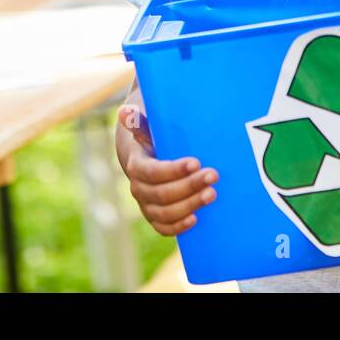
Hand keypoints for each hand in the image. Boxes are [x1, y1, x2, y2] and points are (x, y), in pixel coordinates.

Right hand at [116, 104, 216, 235]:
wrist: (148, 162)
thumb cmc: (153, 143)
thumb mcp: (147, 130)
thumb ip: (138, 122)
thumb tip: (125, 111)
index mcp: (137, 166)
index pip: (153, 172)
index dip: (174, 170)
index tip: (196, 161)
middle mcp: (139, 189)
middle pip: (163, 194)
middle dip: (190, 186)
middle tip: (213, 176)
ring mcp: (147, 206)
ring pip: (166, 213)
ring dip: (190, 205)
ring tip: (212, 194)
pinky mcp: (156, 219)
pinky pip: (164, 228)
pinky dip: (179, 226)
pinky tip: (196, 219)